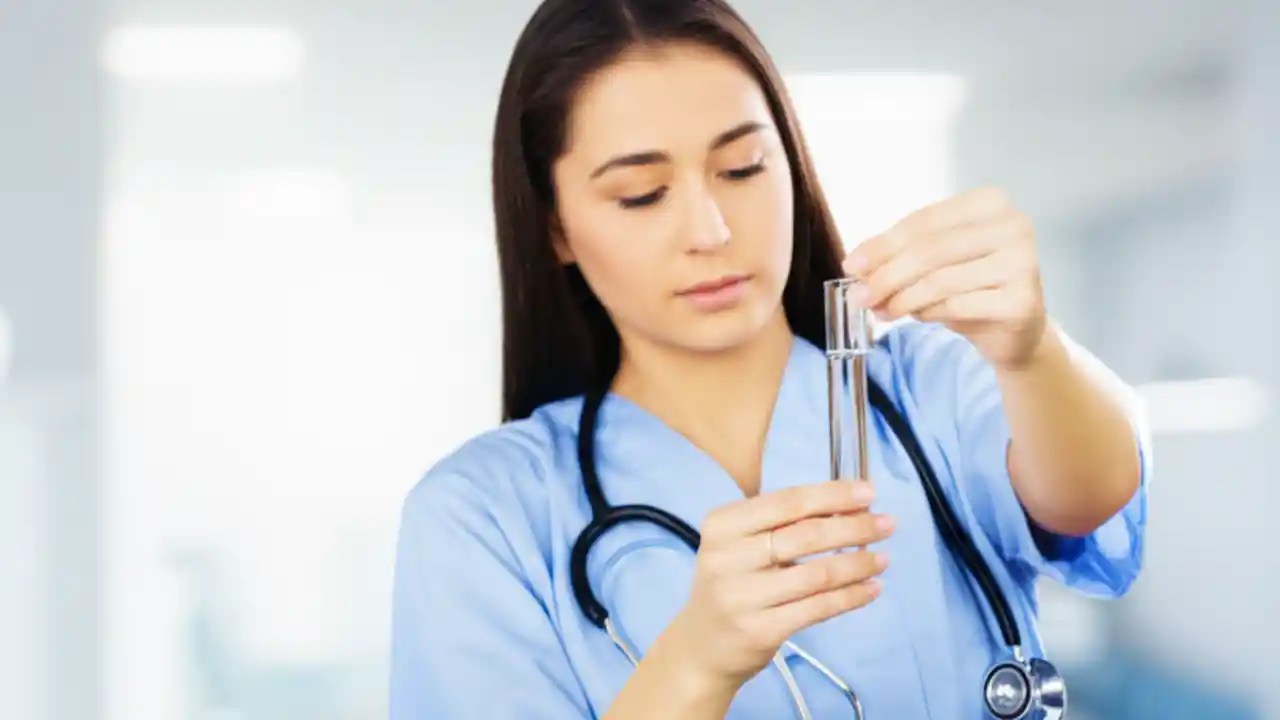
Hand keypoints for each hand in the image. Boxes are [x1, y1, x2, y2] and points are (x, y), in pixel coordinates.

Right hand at [664, 480, 892, 689]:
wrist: (701, 648)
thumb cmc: (731, 585)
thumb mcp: (739, 546)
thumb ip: (781, 525)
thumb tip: (847, 506)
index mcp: (721, 525)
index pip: (786, 502)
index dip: (832, 495)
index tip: (868, 492)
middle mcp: (726, 558)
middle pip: (805, 535)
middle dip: (854, 526)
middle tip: (886, 523)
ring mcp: (742, 597)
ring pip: (817, 574)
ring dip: (858, 564)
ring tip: (883, 558)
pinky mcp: (760, 630)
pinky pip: (818, 608)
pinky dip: (851, 596)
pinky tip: (871, 588)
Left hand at [843, 186, 1048, 369]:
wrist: (1017, 329)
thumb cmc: (973, 286)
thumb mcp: (934, 263)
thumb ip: (898, 256)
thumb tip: (856, 267)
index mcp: (990, 203)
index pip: (924, 221)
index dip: (882, 245)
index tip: (851, 266)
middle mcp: (1013, 226)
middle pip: (929, 250)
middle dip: (886, 276)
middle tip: (858, 297)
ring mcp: (1022, 263)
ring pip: (939, 281)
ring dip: (901, 299)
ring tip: (881, 311)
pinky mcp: (1021, 301)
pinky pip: (956, 306)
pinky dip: (926, 313)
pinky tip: (916, 317)